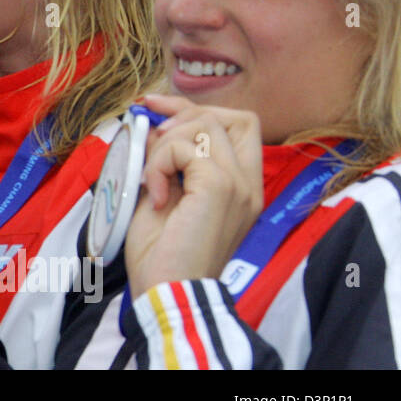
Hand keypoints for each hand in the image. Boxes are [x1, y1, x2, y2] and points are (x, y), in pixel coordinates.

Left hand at [123, 93, 263, 298]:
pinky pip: (186, 148)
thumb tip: (152, 125)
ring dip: (167, 143)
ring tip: (153, 179)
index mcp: (241, 186)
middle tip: (151, 139)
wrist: (166, 291)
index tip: (154, 109)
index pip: (238, 124)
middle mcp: (249, 183)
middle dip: (184, 114)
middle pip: (233, 116)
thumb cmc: (161, 255)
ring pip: (206, 125)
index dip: (194, 109)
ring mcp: (239, 185)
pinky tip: (156, 194)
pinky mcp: (220, 188)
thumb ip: (166, 160)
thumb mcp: (162, 194)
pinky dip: (160, 163)